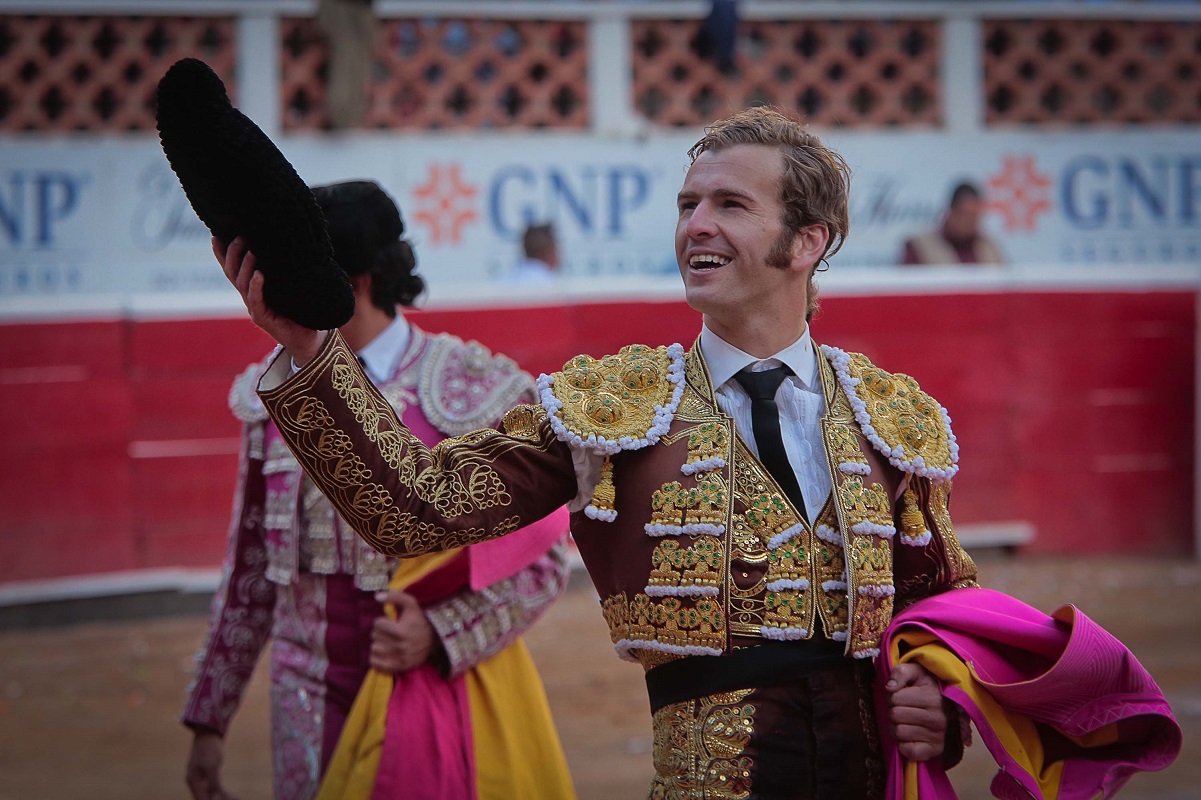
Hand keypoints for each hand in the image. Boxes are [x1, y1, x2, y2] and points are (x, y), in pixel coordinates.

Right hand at [185, 730, 236, 799]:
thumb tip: (215, 799)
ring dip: (223, 798)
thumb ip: (213, 783)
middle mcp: (195, 782)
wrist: (208, 732)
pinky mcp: (208, 776)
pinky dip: (223, 793)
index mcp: (193, 781)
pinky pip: (215, 788)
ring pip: (211, 795)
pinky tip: (231, 796)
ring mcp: (201, 779)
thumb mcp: (212, 766)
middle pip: (207, 798)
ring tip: (236, 799)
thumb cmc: (209, 748)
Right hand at [214, 236, 324, 365]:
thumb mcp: (289, 287)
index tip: (216, 236)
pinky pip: (256, 300)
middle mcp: (249, 298)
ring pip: (242, 284)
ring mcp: (255, 308)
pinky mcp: (263, 319)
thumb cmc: (301, 311)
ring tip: (251, 251)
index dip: (222, 255)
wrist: (310, 339)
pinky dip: (256, 286)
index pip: (232, 269)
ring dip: (245, 266)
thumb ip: (282, 271)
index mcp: (252, 290)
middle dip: (233, 254)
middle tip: (240, 237)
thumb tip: (286, 244)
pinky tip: (258, 274)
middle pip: (232, 274)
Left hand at [370, 591, 437, 673]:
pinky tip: (382, 653)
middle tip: (388, 632)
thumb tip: (377, 596)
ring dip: (378, 643)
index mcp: (401, 630)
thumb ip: (395, 596)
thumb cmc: (420, 619)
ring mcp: (400, 658)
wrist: (436, 638)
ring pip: (374, 649)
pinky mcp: (400, 667)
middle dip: (380, 632)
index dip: (382, 621)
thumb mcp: (411, 603)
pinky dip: (376, 658)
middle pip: (375, 636)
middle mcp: (400, 646)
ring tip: (387, 641)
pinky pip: (376, 664)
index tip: (389, 622)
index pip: (377, 624)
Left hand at [885, 662, 947, 761]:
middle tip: (902, 710)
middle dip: (893, 711)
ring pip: (898, 733)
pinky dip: (904, 746)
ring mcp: (938, 735)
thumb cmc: (923, 687)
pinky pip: (909, 751)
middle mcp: (938, 718)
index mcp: (932, 697)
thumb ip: (900, 672)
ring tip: (906, 722)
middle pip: (894, 715)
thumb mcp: (914, 671)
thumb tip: (890, 687)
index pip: (894, 697)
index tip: (901, 696)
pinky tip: (910, 737)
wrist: (943, 705)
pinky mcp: (935, 750)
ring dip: (896, 727)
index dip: (892, 696)